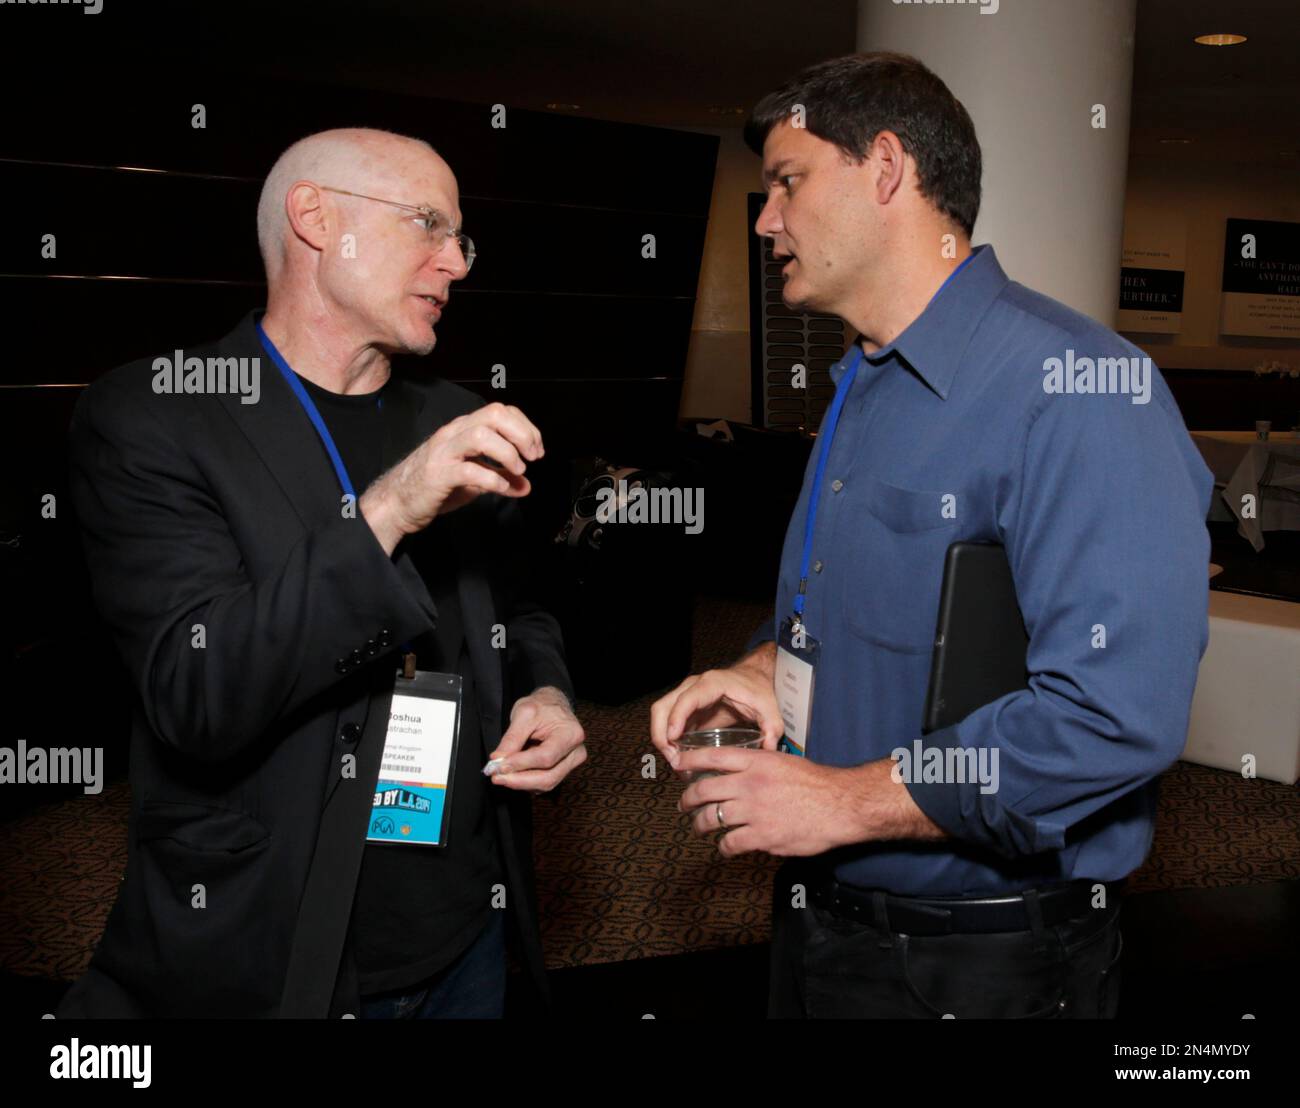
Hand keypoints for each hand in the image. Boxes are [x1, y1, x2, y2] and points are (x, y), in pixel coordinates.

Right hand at [361, 402, 543, 552]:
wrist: (396, 503)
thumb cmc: (433, 486)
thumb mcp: (474, 480)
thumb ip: (500, 478)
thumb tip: (526, 486)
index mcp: (464, 429)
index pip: (501, 411)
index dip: (526, 427)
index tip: (537, 450)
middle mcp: (454, 434)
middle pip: (494, 414)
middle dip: (521, 433)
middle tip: (532, 457)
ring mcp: (444, 452)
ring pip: (481, 435)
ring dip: (507, 452)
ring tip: (517, 470)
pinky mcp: (438, 474)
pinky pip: (469, 470)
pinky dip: (492, 478)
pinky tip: (500, 487)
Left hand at [486, 686, 586, 792]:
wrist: (552, 705)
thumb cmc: (541, 706)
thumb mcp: (523, 714)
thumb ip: (511, 738)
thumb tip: (498, 760)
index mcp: (571, 734)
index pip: (545, 757)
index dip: (521, 764)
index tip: (499, 766)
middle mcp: (576, 752)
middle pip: (548, 777)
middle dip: (519, 780)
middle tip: (497, 777)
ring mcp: (571, 763)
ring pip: (546, 783)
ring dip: (521, 783)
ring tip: (501, 775)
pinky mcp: (563, 770)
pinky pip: (544, 783)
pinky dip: (526, 782)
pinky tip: (514, 774)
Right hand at [648, 642, 782, 772]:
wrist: (753, 677)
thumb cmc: (758, 689)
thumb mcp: (770, 708)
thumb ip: (772, 728)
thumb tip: (768, 751)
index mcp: (712, 684)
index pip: (687, 699)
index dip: (676, 718)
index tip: (673, 738)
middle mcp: (693, 687)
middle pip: (663, 706)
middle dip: (661, 734)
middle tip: (673, 759)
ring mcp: (686, 696)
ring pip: (660, 715)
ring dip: (661, 739)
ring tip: (675, 763)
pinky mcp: (686, 709)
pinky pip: (669, 722)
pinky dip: (668, 740)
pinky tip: (680, 758)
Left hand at [676, 754, 946, 856]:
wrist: (840, 805)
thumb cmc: (816, 783)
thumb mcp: (784, 762)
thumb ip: (759, 766)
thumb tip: (741, 772)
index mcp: (756, 762)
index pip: (712, 756)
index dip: (690, 760)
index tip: (677, 764)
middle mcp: (749, 784)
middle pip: (703, 790)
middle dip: (687, 799)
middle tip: (682, 804)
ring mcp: (753, 811)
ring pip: (712, 818)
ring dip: (701, 824)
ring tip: (699, 827)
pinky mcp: (761, 836)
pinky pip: (730, 842)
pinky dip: (724, 847)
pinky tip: (725, 847)